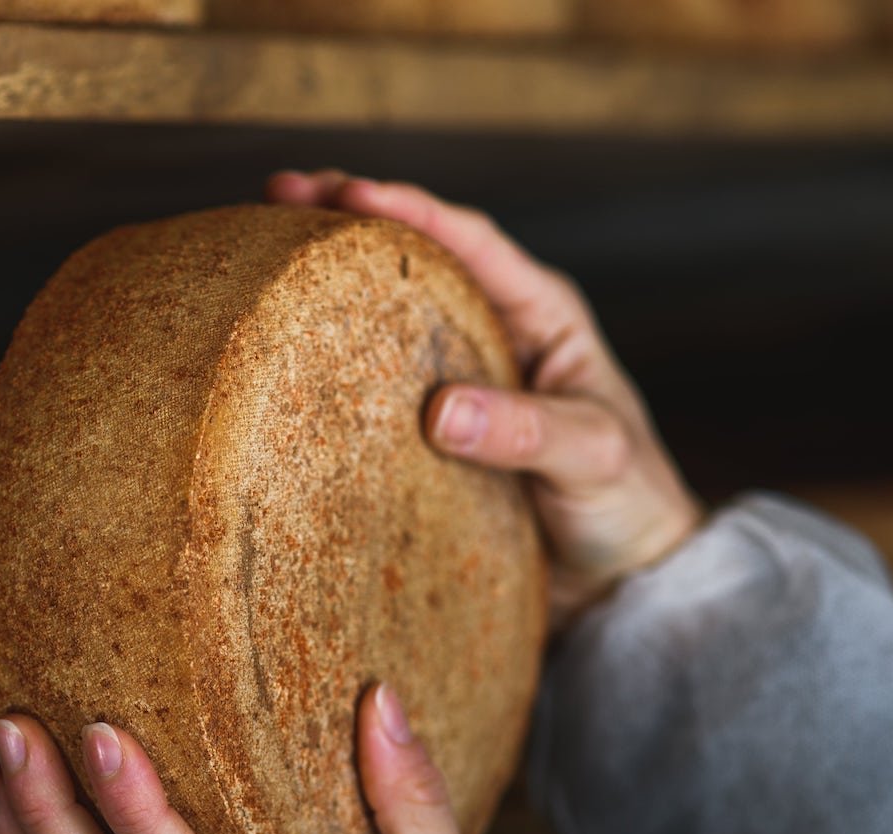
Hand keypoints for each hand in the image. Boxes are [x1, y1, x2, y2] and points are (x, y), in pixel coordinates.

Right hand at [269, 169, 702, 620]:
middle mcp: (496, 333)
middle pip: (414, 258)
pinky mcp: (435, 435)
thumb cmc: (629, 504)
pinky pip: (377, 386)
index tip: (344, 193)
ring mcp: (461, 382)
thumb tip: (440, 412)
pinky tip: (286, 357)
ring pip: (388, 315)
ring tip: (263, 252)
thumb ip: (526, 430)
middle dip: (347, 219)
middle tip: (277, 194)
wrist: (624, 582)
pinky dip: (333, 363)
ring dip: (331, 283)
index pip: (470, 242)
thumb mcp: (591, 457)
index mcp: (542, 314)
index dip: (408, 209)